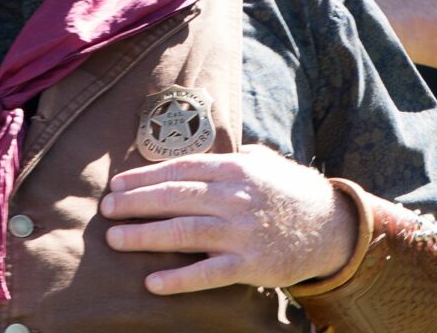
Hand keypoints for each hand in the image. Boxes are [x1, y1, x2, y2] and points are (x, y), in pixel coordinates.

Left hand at [101, 144, 355, 293]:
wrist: (331, 227)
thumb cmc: (291, 191)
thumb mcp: (264, 161)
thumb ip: (231, 156)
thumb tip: (197, 155)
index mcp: (235, 169)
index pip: (181, 168)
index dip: (146, 176)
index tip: (117, 182)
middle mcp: (235, 197)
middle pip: (175, 197)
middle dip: (135, 202)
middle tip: (106, 208)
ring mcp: (242, 232)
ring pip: (184, 232)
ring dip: (145, 235)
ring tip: (115, 238)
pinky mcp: (250, 264)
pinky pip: (207, 273)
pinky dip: (178, 279)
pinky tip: (152, 282)